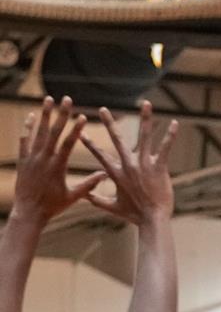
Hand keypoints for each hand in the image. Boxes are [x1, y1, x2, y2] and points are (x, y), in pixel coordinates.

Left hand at [10, 97, 102, 226]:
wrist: (29, 212)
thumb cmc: (53, 206)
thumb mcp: (74, 196)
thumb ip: (89, 184)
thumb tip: (105, 175)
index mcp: (58, 167)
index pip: (68, 143)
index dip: (76, 129)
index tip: (82, 116)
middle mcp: (44, 159)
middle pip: (54, 132)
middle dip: (60, 114)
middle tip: (66, 99)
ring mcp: (32, 158)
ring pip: (38, 132)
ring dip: (44, 115)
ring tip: (48, 100)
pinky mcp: (23, 160)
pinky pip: (24, 140)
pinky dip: (28, 127)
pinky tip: (32, 116)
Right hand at [78, 102, 177, 228]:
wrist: (152, 220)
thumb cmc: (135, 215)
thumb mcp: (113, 207)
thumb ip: (97, 200)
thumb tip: (85, 197)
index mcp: (116, 173)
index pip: (100, 155)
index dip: (90, 144)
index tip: (82, 133)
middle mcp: (128, 165)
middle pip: (117, 139)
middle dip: (109, 123)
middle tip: (103, 109)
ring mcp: (144, 164)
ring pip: (144, 136)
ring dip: (145, 119)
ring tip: (145, 104)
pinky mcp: (159, 167)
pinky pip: (165, 147)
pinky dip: (170, 135)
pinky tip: (175, 124)